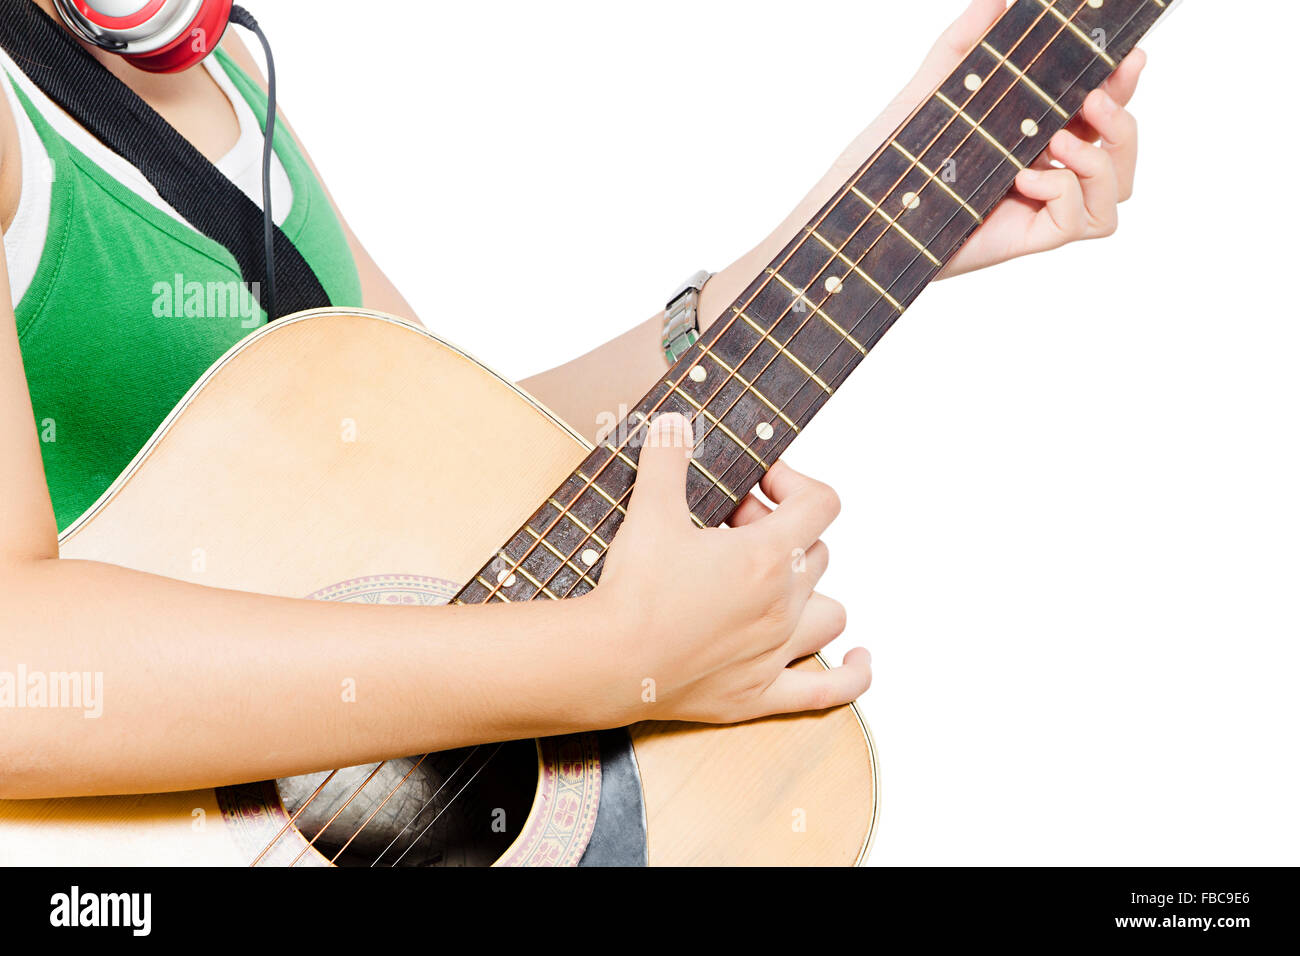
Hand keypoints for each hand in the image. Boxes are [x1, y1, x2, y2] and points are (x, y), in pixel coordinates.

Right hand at [595, 413, 870, 723]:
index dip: (793, 482)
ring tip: (777, 582)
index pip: (820, 503)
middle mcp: (783, 605)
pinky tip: (858, 658)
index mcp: (767, 557)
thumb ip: (668, 459)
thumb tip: (675, 422)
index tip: (760, 481)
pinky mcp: (759, 693)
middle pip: (817, 553)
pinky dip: (852, 675)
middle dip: (781, 531)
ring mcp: (776, 651)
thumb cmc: (632, 593)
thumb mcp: (650, 510)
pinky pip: (828, 691)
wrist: (609, 661)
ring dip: (811, 591)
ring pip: (830, 612)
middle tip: (733, 528)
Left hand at [838, 0, 1145, 279]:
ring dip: (1104, 159)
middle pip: (1122, 150)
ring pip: (1115, 192)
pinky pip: (1082, 220)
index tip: (1128, 55)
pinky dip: (1067, 192)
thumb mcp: (933, 88)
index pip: (1100, 109)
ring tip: (1059, 140)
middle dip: (1123, 119)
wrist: (861, 210)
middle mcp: (1046, 171)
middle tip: (1095, 98)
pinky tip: (1026, 177)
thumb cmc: (892, 156)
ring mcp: (1040, 208)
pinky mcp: (1028, 238)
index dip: (1123, 83)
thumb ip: (965, 42)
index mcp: (1034, 135)